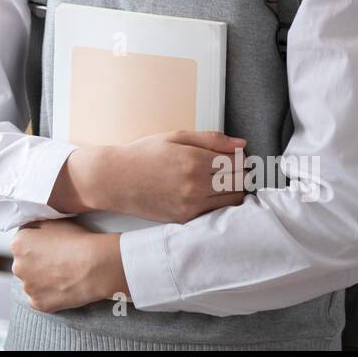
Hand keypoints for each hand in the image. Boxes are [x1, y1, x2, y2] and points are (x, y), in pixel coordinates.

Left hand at [9, 218, 126, 312]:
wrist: (95, 265)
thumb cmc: (77, 240)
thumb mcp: (53, 221)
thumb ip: (35, 225)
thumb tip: (31, 230)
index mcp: (18, 244)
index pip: (22, 243)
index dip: (37, 244)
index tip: (50, 246)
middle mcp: (18, 266)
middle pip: (24, 264)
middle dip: (36, 263)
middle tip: (57, 261)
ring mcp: (28, 287)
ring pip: (32, 283)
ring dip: (42, 280)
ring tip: (63, 275)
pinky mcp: (39, 303)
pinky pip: (40, 299)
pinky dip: (49, 295)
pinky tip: (62, 287)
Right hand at [51, 131, 247, 223]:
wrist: (116, 180)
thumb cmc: (144, 155)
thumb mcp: (175, 137)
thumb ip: (211, 139)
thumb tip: (241, 143)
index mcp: (193, 160)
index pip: (237, 162)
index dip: (240, 157)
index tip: (235, 155)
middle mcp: (194, 186)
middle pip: (239, 182)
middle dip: (239, 173)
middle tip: (229, 167)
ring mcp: (190, 205)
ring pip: (232, 200)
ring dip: (233, 189)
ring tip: (219, 180)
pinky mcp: (185, 219)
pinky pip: (216, 212)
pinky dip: (219, 203)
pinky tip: (208, 193)